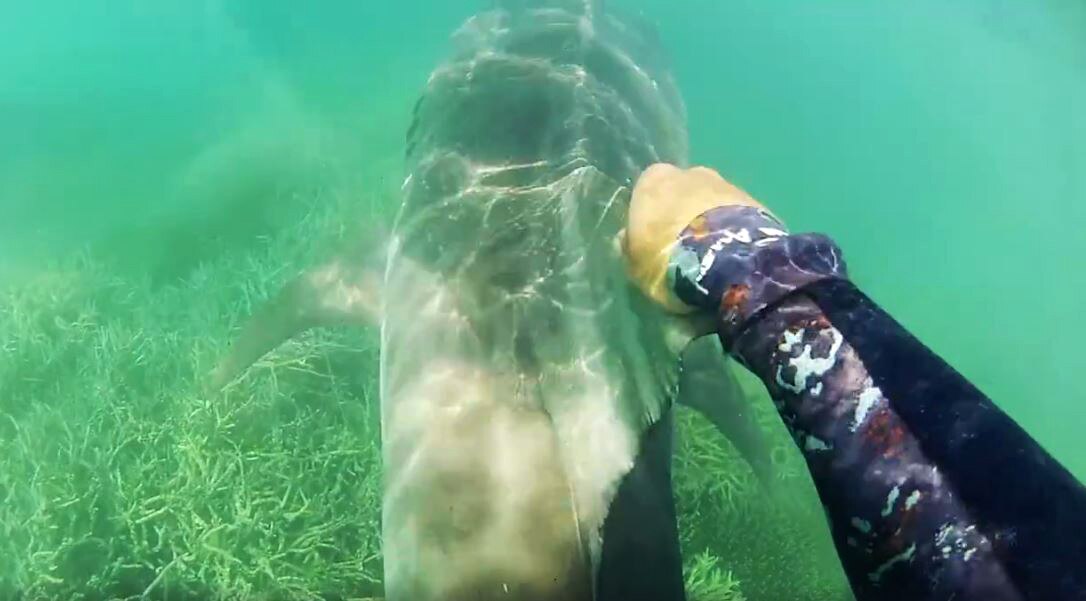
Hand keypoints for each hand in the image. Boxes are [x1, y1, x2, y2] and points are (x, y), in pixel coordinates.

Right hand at [622, 163, 773, 313]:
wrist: (726, 261)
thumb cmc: (667, 259)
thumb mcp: (634, 263)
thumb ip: (629, 246)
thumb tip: (628, 237)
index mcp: (653, 180)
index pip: (646, 194)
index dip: (649, 220)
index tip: (652, 244)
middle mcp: (690, 172)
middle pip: (681, 195)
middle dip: (681, 217)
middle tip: (683, 251)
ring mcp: (726, 184)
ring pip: (710, 205)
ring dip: (709, 225)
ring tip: (711, 259)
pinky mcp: (755, 202)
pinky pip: (735, 218)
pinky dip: (732, 233)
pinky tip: (732, 258)